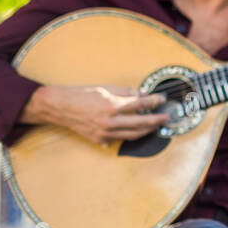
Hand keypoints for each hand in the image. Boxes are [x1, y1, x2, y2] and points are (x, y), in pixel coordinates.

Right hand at [29, 84, 169, 145]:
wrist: (61, 107)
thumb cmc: (82, 94)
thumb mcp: (106, 88)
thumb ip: (126, 92)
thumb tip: (142, 93)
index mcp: (112, 106)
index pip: (140, 104)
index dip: (154, 101)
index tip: (162, 99)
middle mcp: (110, 121)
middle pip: (141, 123)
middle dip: (156, 120)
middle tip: (166, 117)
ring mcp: (105, 133)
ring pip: (133, 134)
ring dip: (147, 130)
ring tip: (156, 125)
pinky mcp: (100, 140)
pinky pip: (120, 138)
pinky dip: (130, 134)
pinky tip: (138, 130)